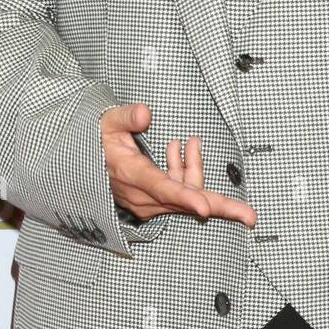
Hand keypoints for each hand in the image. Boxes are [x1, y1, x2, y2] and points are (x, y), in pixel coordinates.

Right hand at [101, 103, 256, 226]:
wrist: (81, 164)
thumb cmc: (96, 142)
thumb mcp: (106, 123)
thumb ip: (126, 117)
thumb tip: (145, 113)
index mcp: (132, 176)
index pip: (164, 190)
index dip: (188, 198)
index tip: (206, 207)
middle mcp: (142, 195)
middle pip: (187, 202)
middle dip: (220, 206)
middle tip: (248, 215)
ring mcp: (147, 201)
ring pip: (186, 192)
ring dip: (193, 167)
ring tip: (190, 143)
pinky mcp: (152, 201)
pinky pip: (178, 190)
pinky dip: (185, 171)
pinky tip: (180, 150)